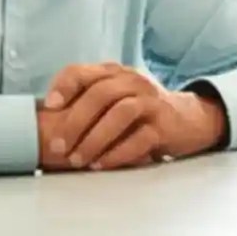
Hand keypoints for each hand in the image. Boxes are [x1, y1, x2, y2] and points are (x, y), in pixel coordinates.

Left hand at [41, 63, 226, 170]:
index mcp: (116, 74)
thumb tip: (46, 122)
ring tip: (78, 159)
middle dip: (75, 121)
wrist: (190, 119)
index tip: (50, 107)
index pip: (83, 71)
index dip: (64, 87)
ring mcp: (153, 102)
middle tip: (59, 146)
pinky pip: (140, 138)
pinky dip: (117, 153)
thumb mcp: (117, 97)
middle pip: (101, 93)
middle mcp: (135, 82)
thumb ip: (89, 100)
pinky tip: (101, 164)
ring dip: (95, 138)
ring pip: (121, 113)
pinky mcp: (166, 125)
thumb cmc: (142, 112)